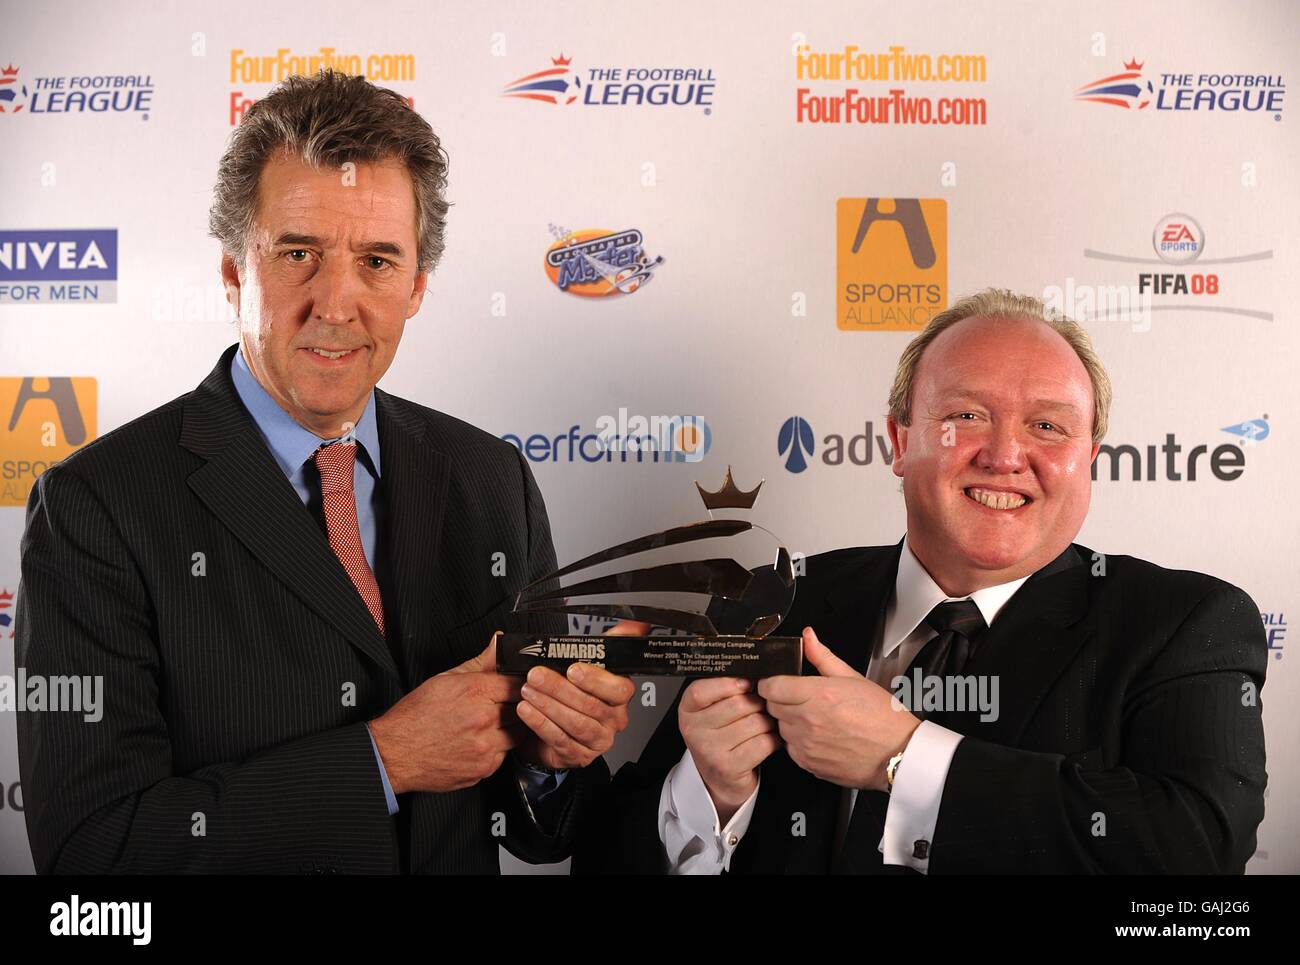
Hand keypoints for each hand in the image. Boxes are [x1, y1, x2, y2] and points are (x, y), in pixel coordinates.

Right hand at [369, 634, 523, 793]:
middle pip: (522, 709)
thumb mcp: (445, 679)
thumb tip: (498, 644)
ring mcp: (484, 748)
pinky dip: (496, 748)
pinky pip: (503, 756)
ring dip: (509, 728)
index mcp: (475, 693)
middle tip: (500, 705)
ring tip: (489, 724)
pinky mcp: (482, 769)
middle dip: (514, 706)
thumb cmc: (414, 717)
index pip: (517, 684)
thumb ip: (480, 662)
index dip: (517, 684)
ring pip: (517, 734)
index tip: (513, 687)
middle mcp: (483, 721)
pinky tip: (480, 741)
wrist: (394, 753)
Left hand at [514, 620, 638, 768]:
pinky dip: (540, 724)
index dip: (595, 679)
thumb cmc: (573, 691)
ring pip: (576, 723)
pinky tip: (527, 711)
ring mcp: (598, 740)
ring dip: (548, 705)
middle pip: (591, 705)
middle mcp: (614, 719)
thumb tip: (637, 624)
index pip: (619, 689)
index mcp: (620, 695)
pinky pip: (560, 740)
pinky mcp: (580, 755)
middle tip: (536, 675)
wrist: (555, 724)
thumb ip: (610, 643)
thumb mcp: (590, 662)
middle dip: (560, 688)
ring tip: (528, 691)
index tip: (573, 669)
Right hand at [678, 676, 780, 825]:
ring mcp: (710, 750)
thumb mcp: (712, 709)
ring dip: (768, 722)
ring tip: (764, 724)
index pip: (702, 689)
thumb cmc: (721, 735)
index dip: (729, 683)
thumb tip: (752, 667)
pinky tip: (767, 740)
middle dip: (757, 703)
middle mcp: (694, 730)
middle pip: (738, 704)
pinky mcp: (729, 767)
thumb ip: (723, 688)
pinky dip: (772, 740)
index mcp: (688, 710)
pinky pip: (763, 743)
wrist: (719, 778)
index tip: (745, 684)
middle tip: (760, 706)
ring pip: (755, 722)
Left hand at [758, 627, 919, 790]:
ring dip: (789, 721)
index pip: (771, 686)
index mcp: (818, 695)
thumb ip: (822, 656)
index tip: (777, 682)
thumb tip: (808, 637)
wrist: (898, 753)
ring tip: (813, 718)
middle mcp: (809, 721)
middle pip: (772, 706)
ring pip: (780, 728)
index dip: (771, 682)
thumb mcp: (852, 677)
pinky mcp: (809, 764)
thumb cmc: (882, 717)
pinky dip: (798, 742)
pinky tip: (818, 736)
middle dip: (780, 700)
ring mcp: (807, 745)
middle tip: (800, 699)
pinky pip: (790, 748)